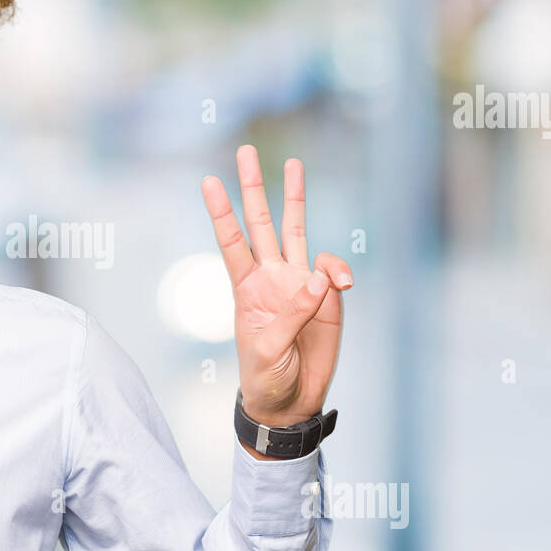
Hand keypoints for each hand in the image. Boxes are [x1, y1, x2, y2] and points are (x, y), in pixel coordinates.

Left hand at [201, 146, 352, 447]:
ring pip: (296, 230)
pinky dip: (339, 269)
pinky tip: (342, 285)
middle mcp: (270, 277)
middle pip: (260, 222)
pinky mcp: (327, 296)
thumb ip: (292, 313)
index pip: (231, 242)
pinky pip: (334, 269)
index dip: (221, 213)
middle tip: (244, 151)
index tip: (208, 182)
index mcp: (246, 288)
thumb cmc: (266, 377)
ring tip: (294, 165)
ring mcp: (299, 283)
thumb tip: (319, 277)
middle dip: (253, 187)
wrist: (292, 400)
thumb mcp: (268, 350)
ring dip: (295, 199)